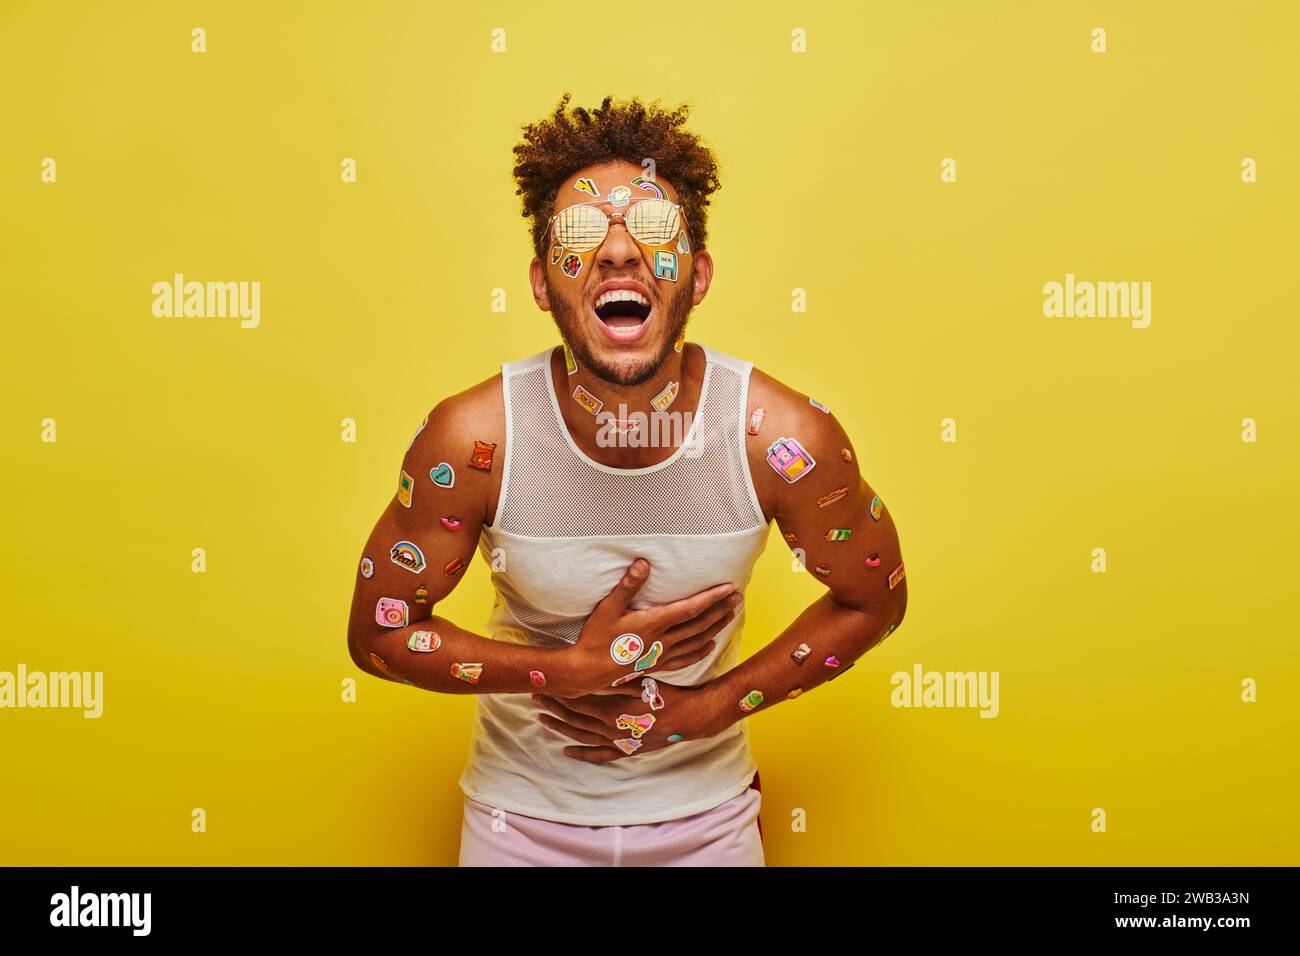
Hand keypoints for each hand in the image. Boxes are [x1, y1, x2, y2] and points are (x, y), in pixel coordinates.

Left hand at [533, 678, 725, 761]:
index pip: (577, 698)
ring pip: (581, 735)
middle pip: (574, 716)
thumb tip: (595, 661)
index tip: (545, 682)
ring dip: (560, 727)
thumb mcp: (641, 678)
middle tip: (535, 696)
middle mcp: (609, 727)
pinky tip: (567, 751)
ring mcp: (616, 741)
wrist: (689, 717)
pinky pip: (599, 755)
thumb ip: (617, 673)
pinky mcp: (625, 749)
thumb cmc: (666, 693)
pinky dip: (582, 753)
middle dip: (553, 705)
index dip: (559, 690)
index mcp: (612, 707)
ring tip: (541, 719)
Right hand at [551, 558, 740, 696]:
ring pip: (697, 640)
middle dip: (721, 609)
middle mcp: (663, 640)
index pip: (691, 608)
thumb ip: (628, 585)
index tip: (728, 588)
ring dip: (716, 627)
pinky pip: (686, 658)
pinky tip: (711, 645)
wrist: (588, 670)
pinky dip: (701, 651)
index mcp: (654, 623)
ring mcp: (662, 655)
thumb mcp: (608, 607)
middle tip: (738, 597)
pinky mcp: (657, 665)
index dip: (711, 597)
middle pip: (700, 623)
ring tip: (731, 615)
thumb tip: (644, 564)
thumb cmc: (596, 637)